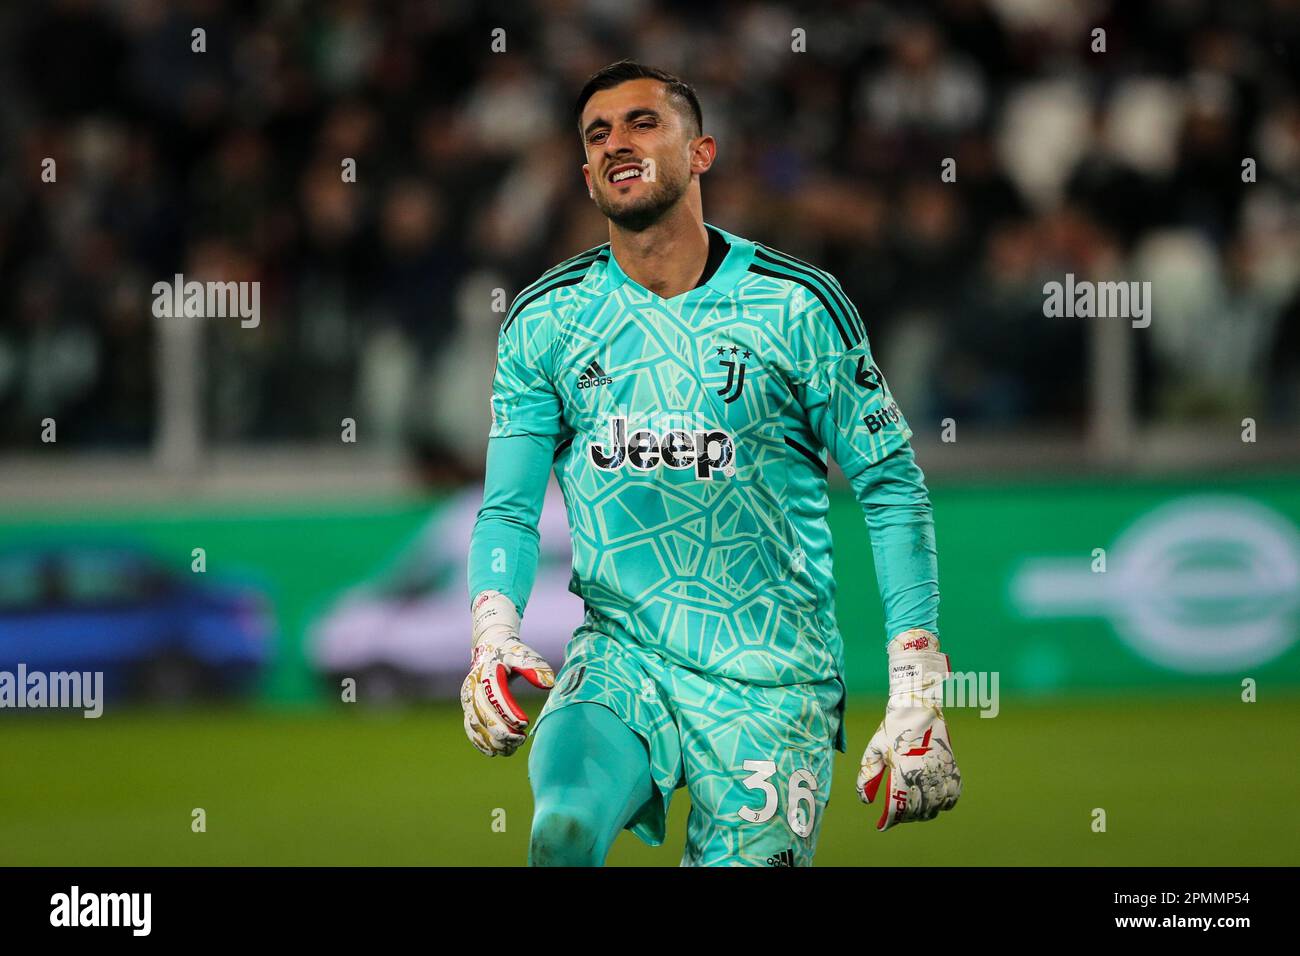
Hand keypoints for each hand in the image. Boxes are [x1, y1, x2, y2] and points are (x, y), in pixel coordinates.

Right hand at [460, 590, 554, 755]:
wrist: (490, 648)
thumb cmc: (509, 652)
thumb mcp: (522, 654)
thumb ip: (534, 667)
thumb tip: (549, 684)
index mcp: (485, 674)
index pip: (495, 697)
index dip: (508, 713)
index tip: (525, 723)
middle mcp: (472, 688)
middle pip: (483, 716)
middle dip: (501, 732)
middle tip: (522, 740)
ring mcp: (467, 700)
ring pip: (476, 726)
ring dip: (492, 741)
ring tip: (512, 749)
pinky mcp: (468, 710)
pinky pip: (471, 729)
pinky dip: (481, 743)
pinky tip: (496, 752)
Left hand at [857, 629, 961, 829]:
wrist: (917, 708)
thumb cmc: (892, 729)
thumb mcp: (874, 750)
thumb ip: (867, 776)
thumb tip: (865, 800)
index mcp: (904, 773)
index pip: (899, 808)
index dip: (890, 820)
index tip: (883, 825)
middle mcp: (925, 776)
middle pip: (918, 810)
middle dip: (906, 817)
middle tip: (897, 814)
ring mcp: (941, 772)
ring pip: (937, 806)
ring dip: (925, 812)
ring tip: (914, 809)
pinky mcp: (951, 767)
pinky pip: (954, 794)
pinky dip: (946, 802)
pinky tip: (936, 801)